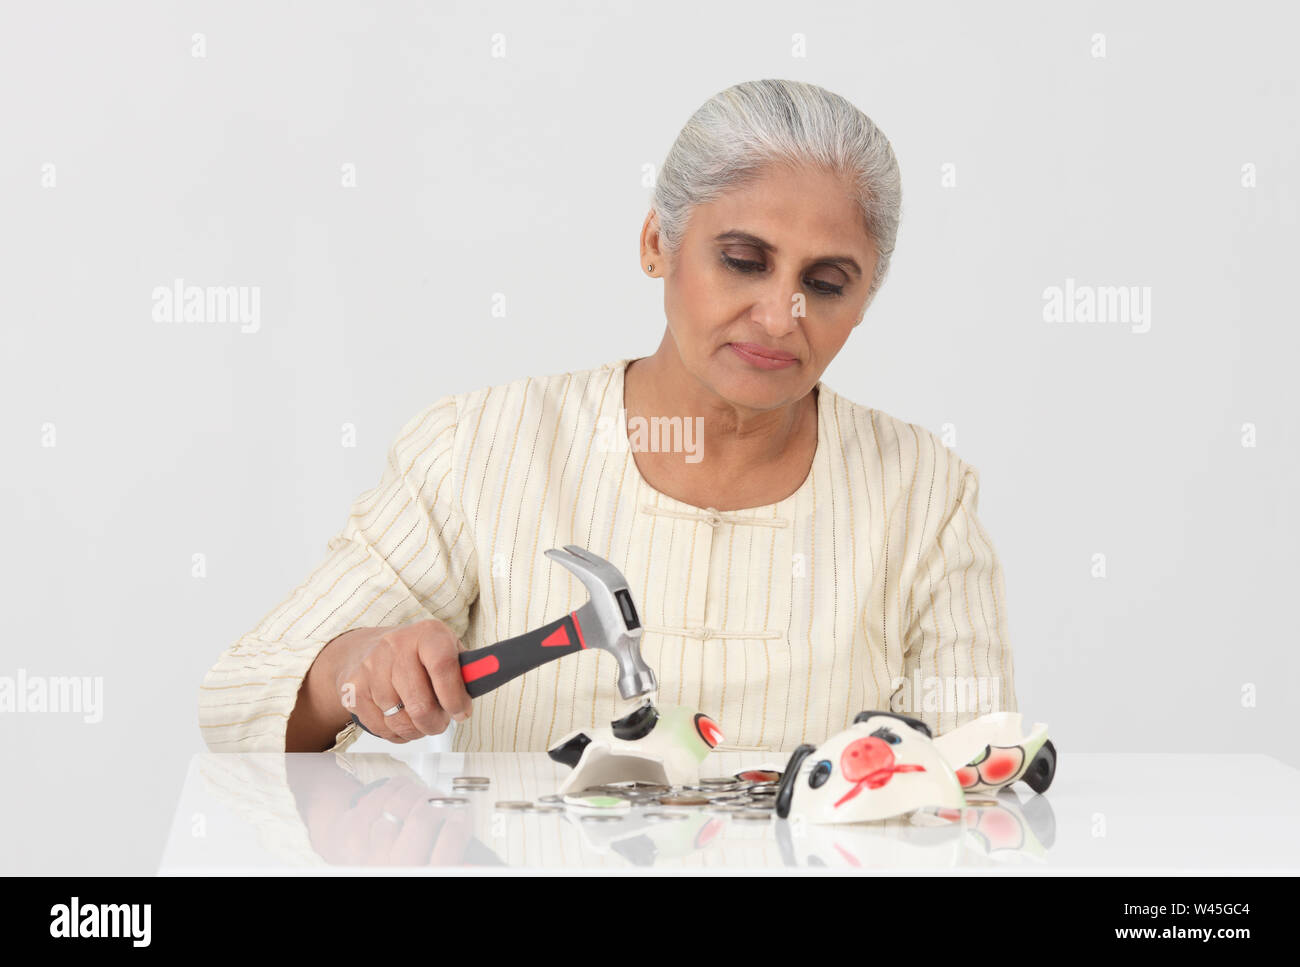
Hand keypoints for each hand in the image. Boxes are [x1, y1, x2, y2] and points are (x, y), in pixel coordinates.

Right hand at [334, 620, 472, 742]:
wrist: (367, 649)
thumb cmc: (418, 655)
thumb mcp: (447, 650)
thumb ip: (467, 670)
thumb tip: (489, 677)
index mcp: (428, 634)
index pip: (443, 666)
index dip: (454, 697)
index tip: (461, 713)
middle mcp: (396, 646)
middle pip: (419, 703)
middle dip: (435, 723)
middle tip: (441, 723)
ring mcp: (371, 666)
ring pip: (398, 719)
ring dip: (416, 730)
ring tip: (421, 721)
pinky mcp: (353, 688)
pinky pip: (380, 726)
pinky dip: (396, 733)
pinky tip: (402, 723)